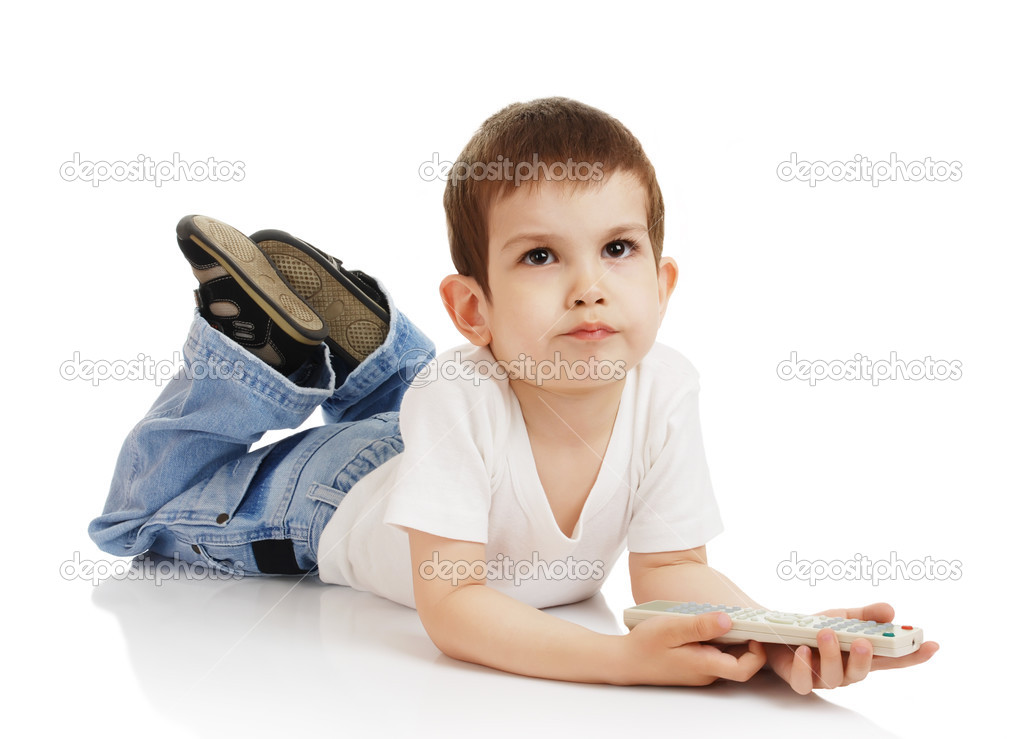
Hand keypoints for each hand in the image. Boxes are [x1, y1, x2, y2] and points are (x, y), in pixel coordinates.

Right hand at [620, 611, 765, 685]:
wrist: (625, 661)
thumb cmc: (645, 645)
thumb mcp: (672, 628)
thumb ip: (700, 625)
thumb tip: (729, 621)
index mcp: (705, 664)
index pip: (744, 669)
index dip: (757, 653)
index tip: (753, 632)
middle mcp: (707, 670)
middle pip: (739, 660)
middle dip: (744, 638)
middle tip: (738, 616)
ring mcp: (700, 668)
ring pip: (726, 654)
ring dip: (727, 636)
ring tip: (718, 616)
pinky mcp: (693, 664)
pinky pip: (713, 652)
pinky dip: (714, 637)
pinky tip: (703, 623)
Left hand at [765, 602, 939, 693]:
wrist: (778, 634)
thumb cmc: (815, 628)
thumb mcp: (842, 616)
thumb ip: (866, 615)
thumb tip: (891, 611)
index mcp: (861, 655)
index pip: (892, 659)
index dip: (913, 655)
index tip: (932, 645)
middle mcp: (846, 670)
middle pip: (862, 673)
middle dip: (865, 658)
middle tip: (863, 641)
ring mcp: (823, 677)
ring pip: (835, 677)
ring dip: (832, 654)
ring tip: (825, 633)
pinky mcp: (800, 680)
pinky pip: (804, 682)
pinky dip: (804, 666)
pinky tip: (804, 650)